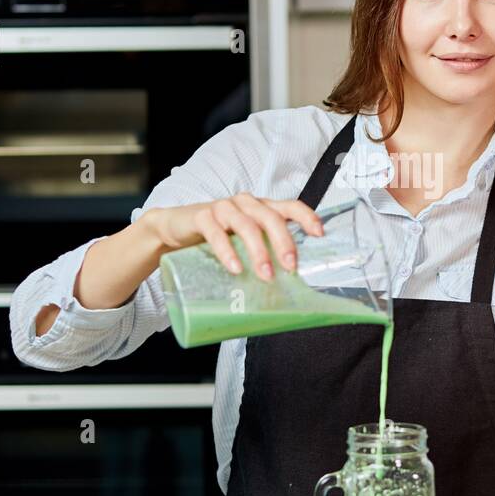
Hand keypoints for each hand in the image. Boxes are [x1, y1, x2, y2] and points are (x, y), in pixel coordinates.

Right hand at [143, 195, 323, 280]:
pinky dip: (227, 251)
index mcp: (260, 208)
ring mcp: (223, 208)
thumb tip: (287, 291)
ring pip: (246, 225)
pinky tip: (235, 268)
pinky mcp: (201, 216)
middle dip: (284, 242)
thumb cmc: (216, 237)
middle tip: (290, 266)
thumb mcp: (242, 243)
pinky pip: (215, 232)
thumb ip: (261, 255)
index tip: (319, 234)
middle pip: (270, 218)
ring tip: (265, 274)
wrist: (175, 229)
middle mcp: (245, 204)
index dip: (307, 217)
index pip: (290, 206)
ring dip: (258, 251)